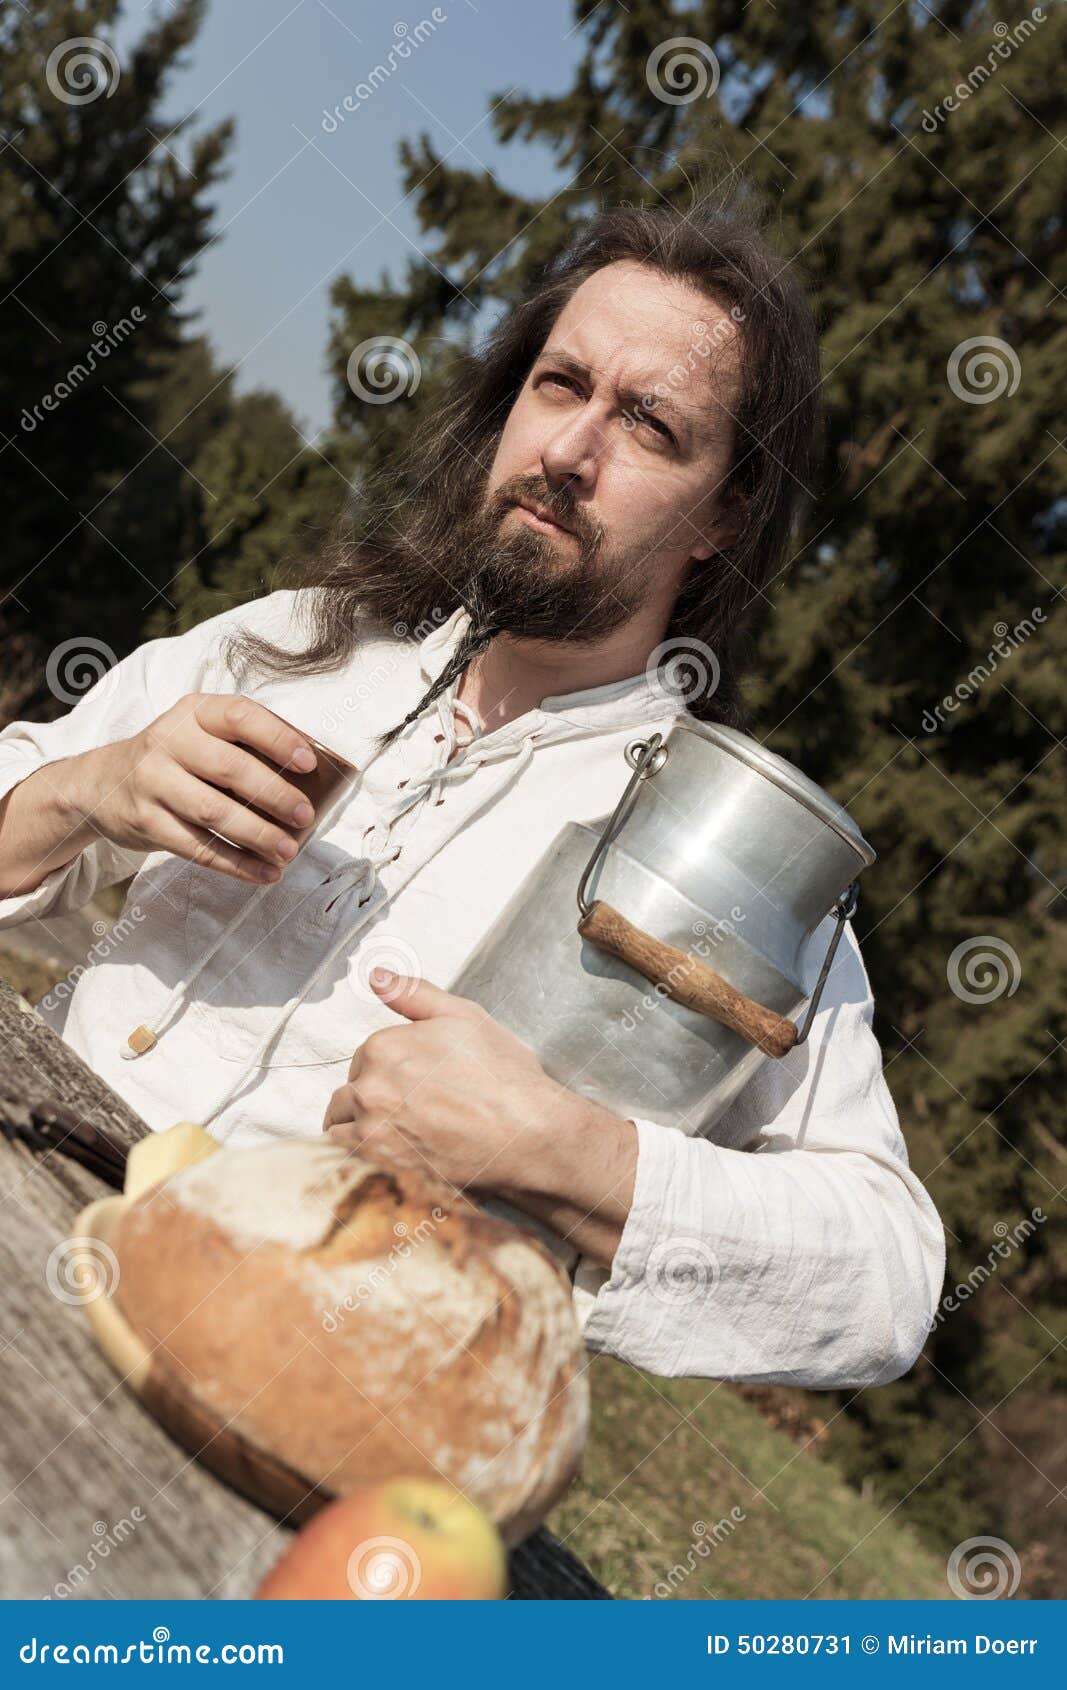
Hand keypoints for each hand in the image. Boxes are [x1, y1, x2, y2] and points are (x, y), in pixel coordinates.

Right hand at [66, 693, 319, 884]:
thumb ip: (244, 745)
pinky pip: (198, 849)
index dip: (277, 738)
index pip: (239, 716)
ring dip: (258, 835)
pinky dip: (237, 864)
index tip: (308, 763)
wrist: (101, 784)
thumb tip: (311, 777)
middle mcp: (168, 742)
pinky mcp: (147, 823)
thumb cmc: (174, 757)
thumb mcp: (199, 733)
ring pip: (213, 813)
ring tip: (289, 851)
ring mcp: (153, 783)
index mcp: (193, 713)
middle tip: (307, 817)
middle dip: (274, 795)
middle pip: (229, 768)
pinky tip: (266, 874)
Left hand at [322, 970, 561, 1195]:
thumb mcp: (464, 1016)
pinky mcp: (382, 1167)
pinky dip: (361, 1157)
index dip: (388, 1070)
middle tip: (412, 1110)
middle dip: (372, 1099)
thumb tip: (375, 976)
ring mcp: (373, 1130)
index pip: (364, 1059)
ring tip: (399, 1135)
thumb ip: (413, 994)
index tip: (415, 1083)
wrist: (527, 1133)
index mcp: (384, 1047)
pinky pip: (347, 1160)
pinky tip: (391, 1154)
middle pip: (349, 1094)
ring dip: (360, 1129)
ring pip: (341, 1127)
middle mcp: (370, 1088)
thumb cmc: (503, 1075)